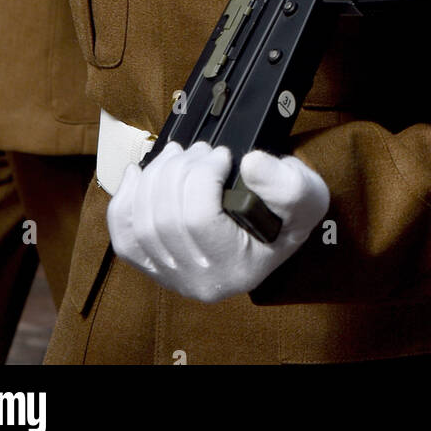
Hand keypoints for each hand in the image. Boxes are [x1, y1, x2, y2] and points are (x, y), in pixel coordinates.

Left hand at [107, 141, 329, 301]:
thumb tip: (250, 164)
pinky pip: (124, 235)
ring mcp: (170, 276)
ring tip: (177, 154)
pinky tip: (139, 174)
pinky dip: (125, 199)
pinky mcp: (152, 264)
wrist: (271, 228)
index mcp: (236, 270)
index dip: (203, 176)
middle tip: (200, 148)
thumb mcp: (306, 196)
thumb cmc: (286, 213)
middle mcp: (199, 282)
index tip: (222, 153)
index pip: (199, 219)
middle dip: (179, 170)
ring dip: (155, 176)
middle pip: (166, 217)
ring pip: (141, 221)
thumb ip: (287, 183)